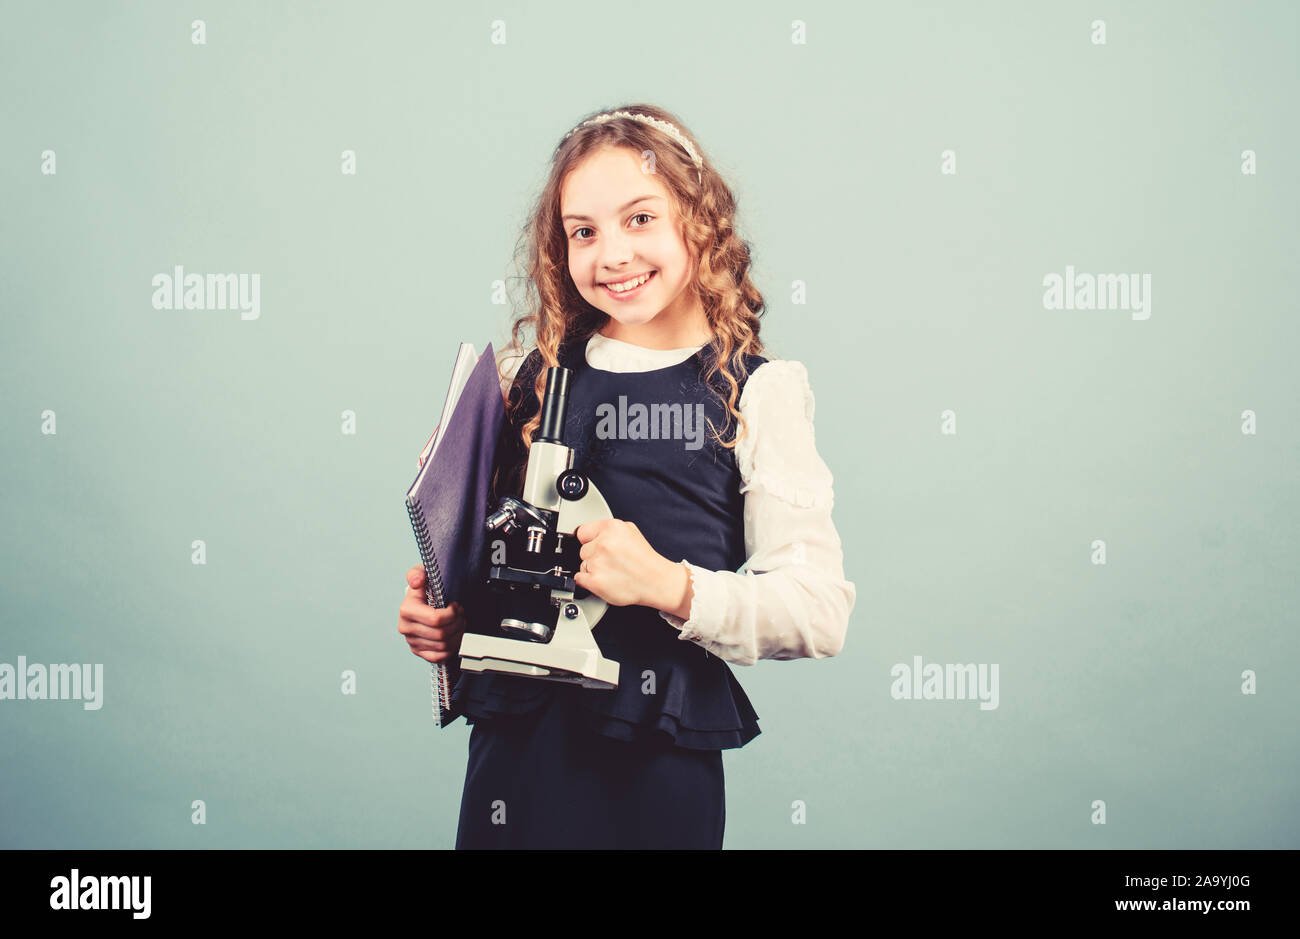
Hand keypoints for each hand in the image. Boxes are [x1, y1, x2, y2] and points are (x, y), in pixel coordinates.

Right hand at [398, 564, 466, 663]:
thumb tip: (417, 580)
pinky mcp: (418, 651)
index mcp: (407, 610)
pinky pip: (438, 656)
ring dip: (457, 634)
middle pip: (441, 634)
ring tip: (459, 623)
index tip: (455, 606)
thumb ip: (417, 573)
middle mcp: (406, 627)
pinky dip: (450, 648)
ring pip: (443, 646)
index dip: (452, 614)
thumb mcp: (421, 574)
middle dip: (457, 623)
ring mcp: (412, 641)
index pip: (436, 619)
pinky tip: (453, 636)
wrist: (421, 600)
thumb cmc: (424, 587)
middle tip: (461, 614)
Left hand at [573, 518, 691, 617]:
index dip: (590, 541)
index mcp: (612, 528)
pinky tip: (605, 580)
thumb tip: (593, 533)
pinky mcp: (595, 581)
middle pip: (582, 550)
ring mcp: (598, 562)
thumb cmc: (645, 561)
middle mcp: (604, 543)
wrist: (657, 582)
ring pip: (582, 565)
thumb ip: (609, 530)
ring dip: (593, 570)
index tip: (596, 547)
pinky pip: (579, 579)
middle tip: (612, 562)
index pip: (582, 532)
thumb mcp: (631, 531)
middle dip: (594, 556)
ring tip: (613, 572)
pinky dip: (589, 582)